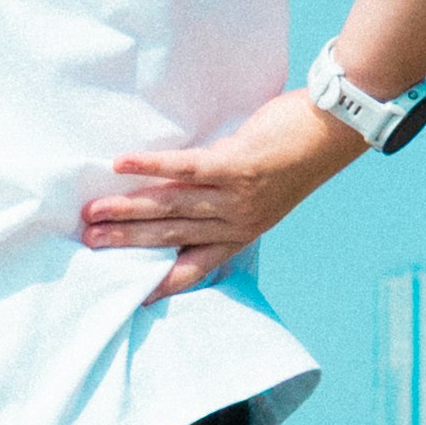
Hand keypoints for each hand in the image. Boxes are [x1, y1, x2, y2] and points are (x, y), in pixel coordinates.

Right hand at [89, 95, 362, 296]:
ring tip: (95, 210)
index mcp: (242, 231)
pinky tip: (121, 164)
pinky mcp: (237, 164)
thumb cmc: (297, 156)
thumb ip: (224, 199)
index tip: (132, 294)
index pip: (196, 264)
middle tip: (90, 241)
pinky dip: (151, 166)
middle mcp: (237, 220)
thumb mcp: (262, 191)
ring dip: (128, 208)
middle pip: (171, 234)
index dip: (164, 281)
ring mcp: (237, 195)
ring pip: (172, 205)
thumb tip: (177, 192)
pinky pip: (186, 168)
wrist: (335, 130)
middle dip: (127, 239)